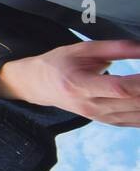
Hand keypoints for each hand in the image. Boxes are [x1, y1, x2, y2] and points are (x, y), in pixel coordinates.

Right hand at [0, 41, 139, 125]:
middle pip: (134, 102)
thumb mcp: (83, 49)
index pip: (119, 87)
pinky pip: (136, 122)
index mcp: (79, 84)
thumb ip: (117, 48)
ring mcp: (98, 116)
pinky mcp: (107, 121)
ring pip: (138, 114)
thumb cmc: (60, 63)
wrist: (40, 86)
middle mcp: (89, 105)